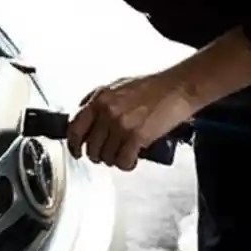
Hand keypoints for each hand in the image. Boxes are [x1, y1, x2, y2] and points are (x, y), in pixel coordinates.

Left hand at [66, 73, 196, 170]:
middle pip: (91, 147)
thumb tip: (84, 117)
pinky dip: (127, 164)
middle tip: (108, 153)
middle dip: (98, 154)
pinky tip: (132, 159)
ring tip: (124, 153)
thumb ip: (98, 101)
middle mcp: (107, 111)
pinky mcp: (137, 136)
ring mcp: (121, 124)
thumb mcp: (117, 86)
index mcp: (99, 98)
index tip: (76, 151)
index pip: (75, 127)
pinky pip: (123, 161)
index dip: (73, 144)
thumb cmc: (152, 87)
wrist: (178, 88)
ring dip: (114, 159)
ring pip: (106, 157)